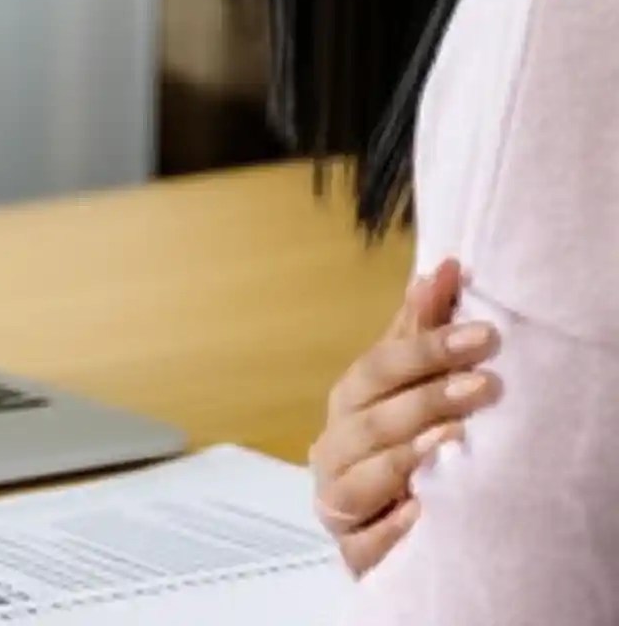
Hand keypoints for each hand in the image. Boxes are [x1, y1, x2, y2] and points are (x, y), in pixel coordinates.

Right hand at [309, 259, 500, 576]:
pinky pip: (360, 546)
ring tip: (450, 444)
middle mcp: (333, 451)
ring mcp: (338, 503)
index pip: (375, 370)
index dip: (425, 350)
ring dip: (401, 461)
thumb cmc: (402, 437)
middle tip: (484, 387)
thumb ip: (422, 329)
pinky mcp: (352, 551)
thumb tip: (443, 266)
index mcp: (347, 404)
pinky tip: (419, 511)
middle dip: (424, 403)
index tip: (482, 336)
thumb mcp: (413, 382)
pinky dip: (386, 530)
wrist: (389, 513)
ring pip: (355, 484)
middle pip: (366, 424)